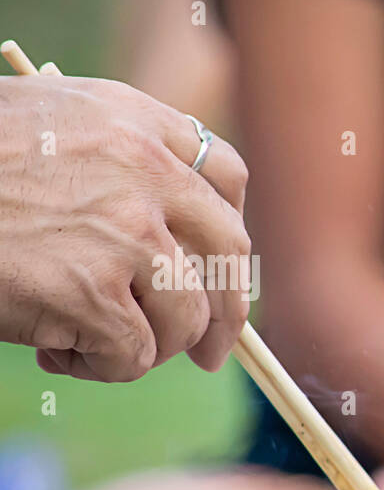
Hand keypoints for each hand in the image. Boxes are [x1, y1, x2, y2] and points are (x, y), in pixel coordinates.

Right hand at [0, 75, 250, 380]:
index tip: (221, 270)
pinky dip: (101, 367)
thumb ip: (119, 158)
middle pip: (229, 255)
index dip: (229, 231)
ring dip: (146, 346)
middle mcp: (146, 172)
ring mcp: (127, 233)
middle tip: (211, 352)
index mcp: (136, 122)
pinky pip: (134, 355)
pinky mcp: (94, 292)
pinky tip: (55, 350)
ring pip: (185, 317)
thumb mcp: (48, 122)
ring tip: (87, 340)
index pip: (225, 176)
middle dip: (228, 315)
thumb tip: (176, 233)